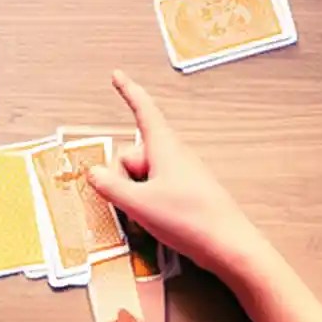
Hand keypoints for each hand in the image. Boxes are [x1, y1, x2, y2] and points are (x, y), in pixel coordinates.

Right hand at [87, 70, 261, 273]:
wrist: (228, 246)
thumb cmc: (187, 218)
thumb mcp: (138, 203)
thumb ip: (110, 186)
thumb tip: (93, 172)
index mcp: (164, 146)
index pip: (143, 110)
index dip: (128, 91)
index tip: (116, 75)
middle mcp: (173, 155)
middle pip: (133, 153)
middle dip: (122, 174)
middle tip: (131, 200)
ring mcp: (181, 175)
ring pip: (143, 175)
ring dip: (134, 193)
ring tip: (145, 217)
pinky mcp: (186, 194)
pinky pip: (156, 189)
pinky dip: (147, 203)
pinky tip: (155, 224)